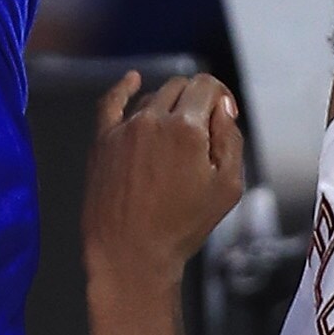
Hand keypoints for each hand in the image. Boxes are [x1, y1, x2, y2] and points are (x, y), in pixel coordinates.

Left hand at [85, 72, 246, 287]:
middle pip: (180, 87)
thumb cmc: (182, 227)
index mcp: (187, 128)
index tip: (223, 117)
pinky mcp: (102, 141)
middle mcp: (153, 119)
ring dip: (168, 107)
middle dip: (196, 101)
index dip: (221, 97)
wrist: (130, 254)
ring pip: (152, 97)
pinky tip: (131, 80)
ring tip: (173, 140)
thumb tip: (223, 107)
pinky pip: (111, 102)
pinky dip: (124, 87)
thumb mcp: (227, 187)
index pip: (207, 86)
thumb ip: (231, 139)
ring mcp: (124, 128)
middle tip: (202, 133)